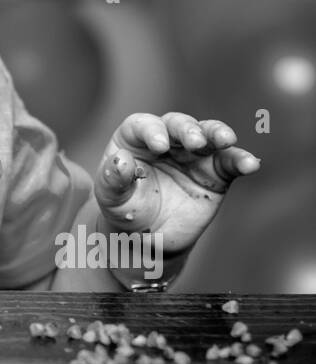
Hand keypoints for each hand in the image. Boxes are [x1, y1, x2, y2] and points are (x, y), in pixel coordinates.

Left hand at [93, 111, 260, 285]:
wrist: (149, 238)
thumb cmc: (126, 210)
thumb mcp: (112, 198)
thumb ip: (113, 179)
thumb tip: (122, 161)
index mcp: (135, 138)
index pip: (143, 125)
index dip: (152, 131)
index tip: (159, 146)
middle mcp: (166, 139)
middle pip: (178, 124)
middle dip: (188, 129)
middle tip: (195, 141)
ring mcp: (193, 154)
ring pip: (208, 135)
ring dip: (218, 134)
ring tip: (226, 139)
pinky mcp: (215, 173)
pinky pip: (230, 163)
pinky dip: (241, 161)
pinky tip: (251, 164)